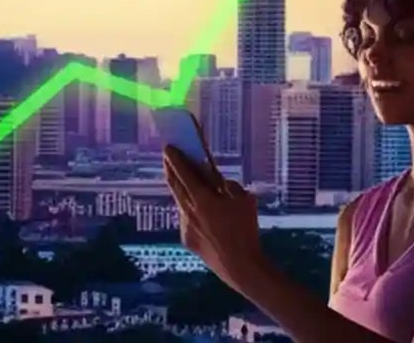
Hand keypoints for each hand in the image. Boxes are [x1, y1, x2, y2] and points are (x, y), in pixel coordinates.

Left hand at [163, 145, 267, 290]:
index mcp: (202, 197)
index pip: (183, 172)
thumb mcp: (244, 200)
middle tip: (167, 158)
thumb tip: (219, 182)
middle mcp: (188, 209)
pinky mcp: (186, 239)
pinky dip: (190, 210)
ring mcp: (185, 225)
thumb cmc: (245, 230)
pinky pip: (186, 218)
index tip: (168, 147)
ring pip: (180, 202)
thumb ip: (229, 186)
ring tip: (183, 181)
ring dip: (180, 189)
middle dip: (170, 169)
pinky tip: (198, 211)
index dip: (175, 158)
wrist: (239, 265)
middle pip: (174, 184)